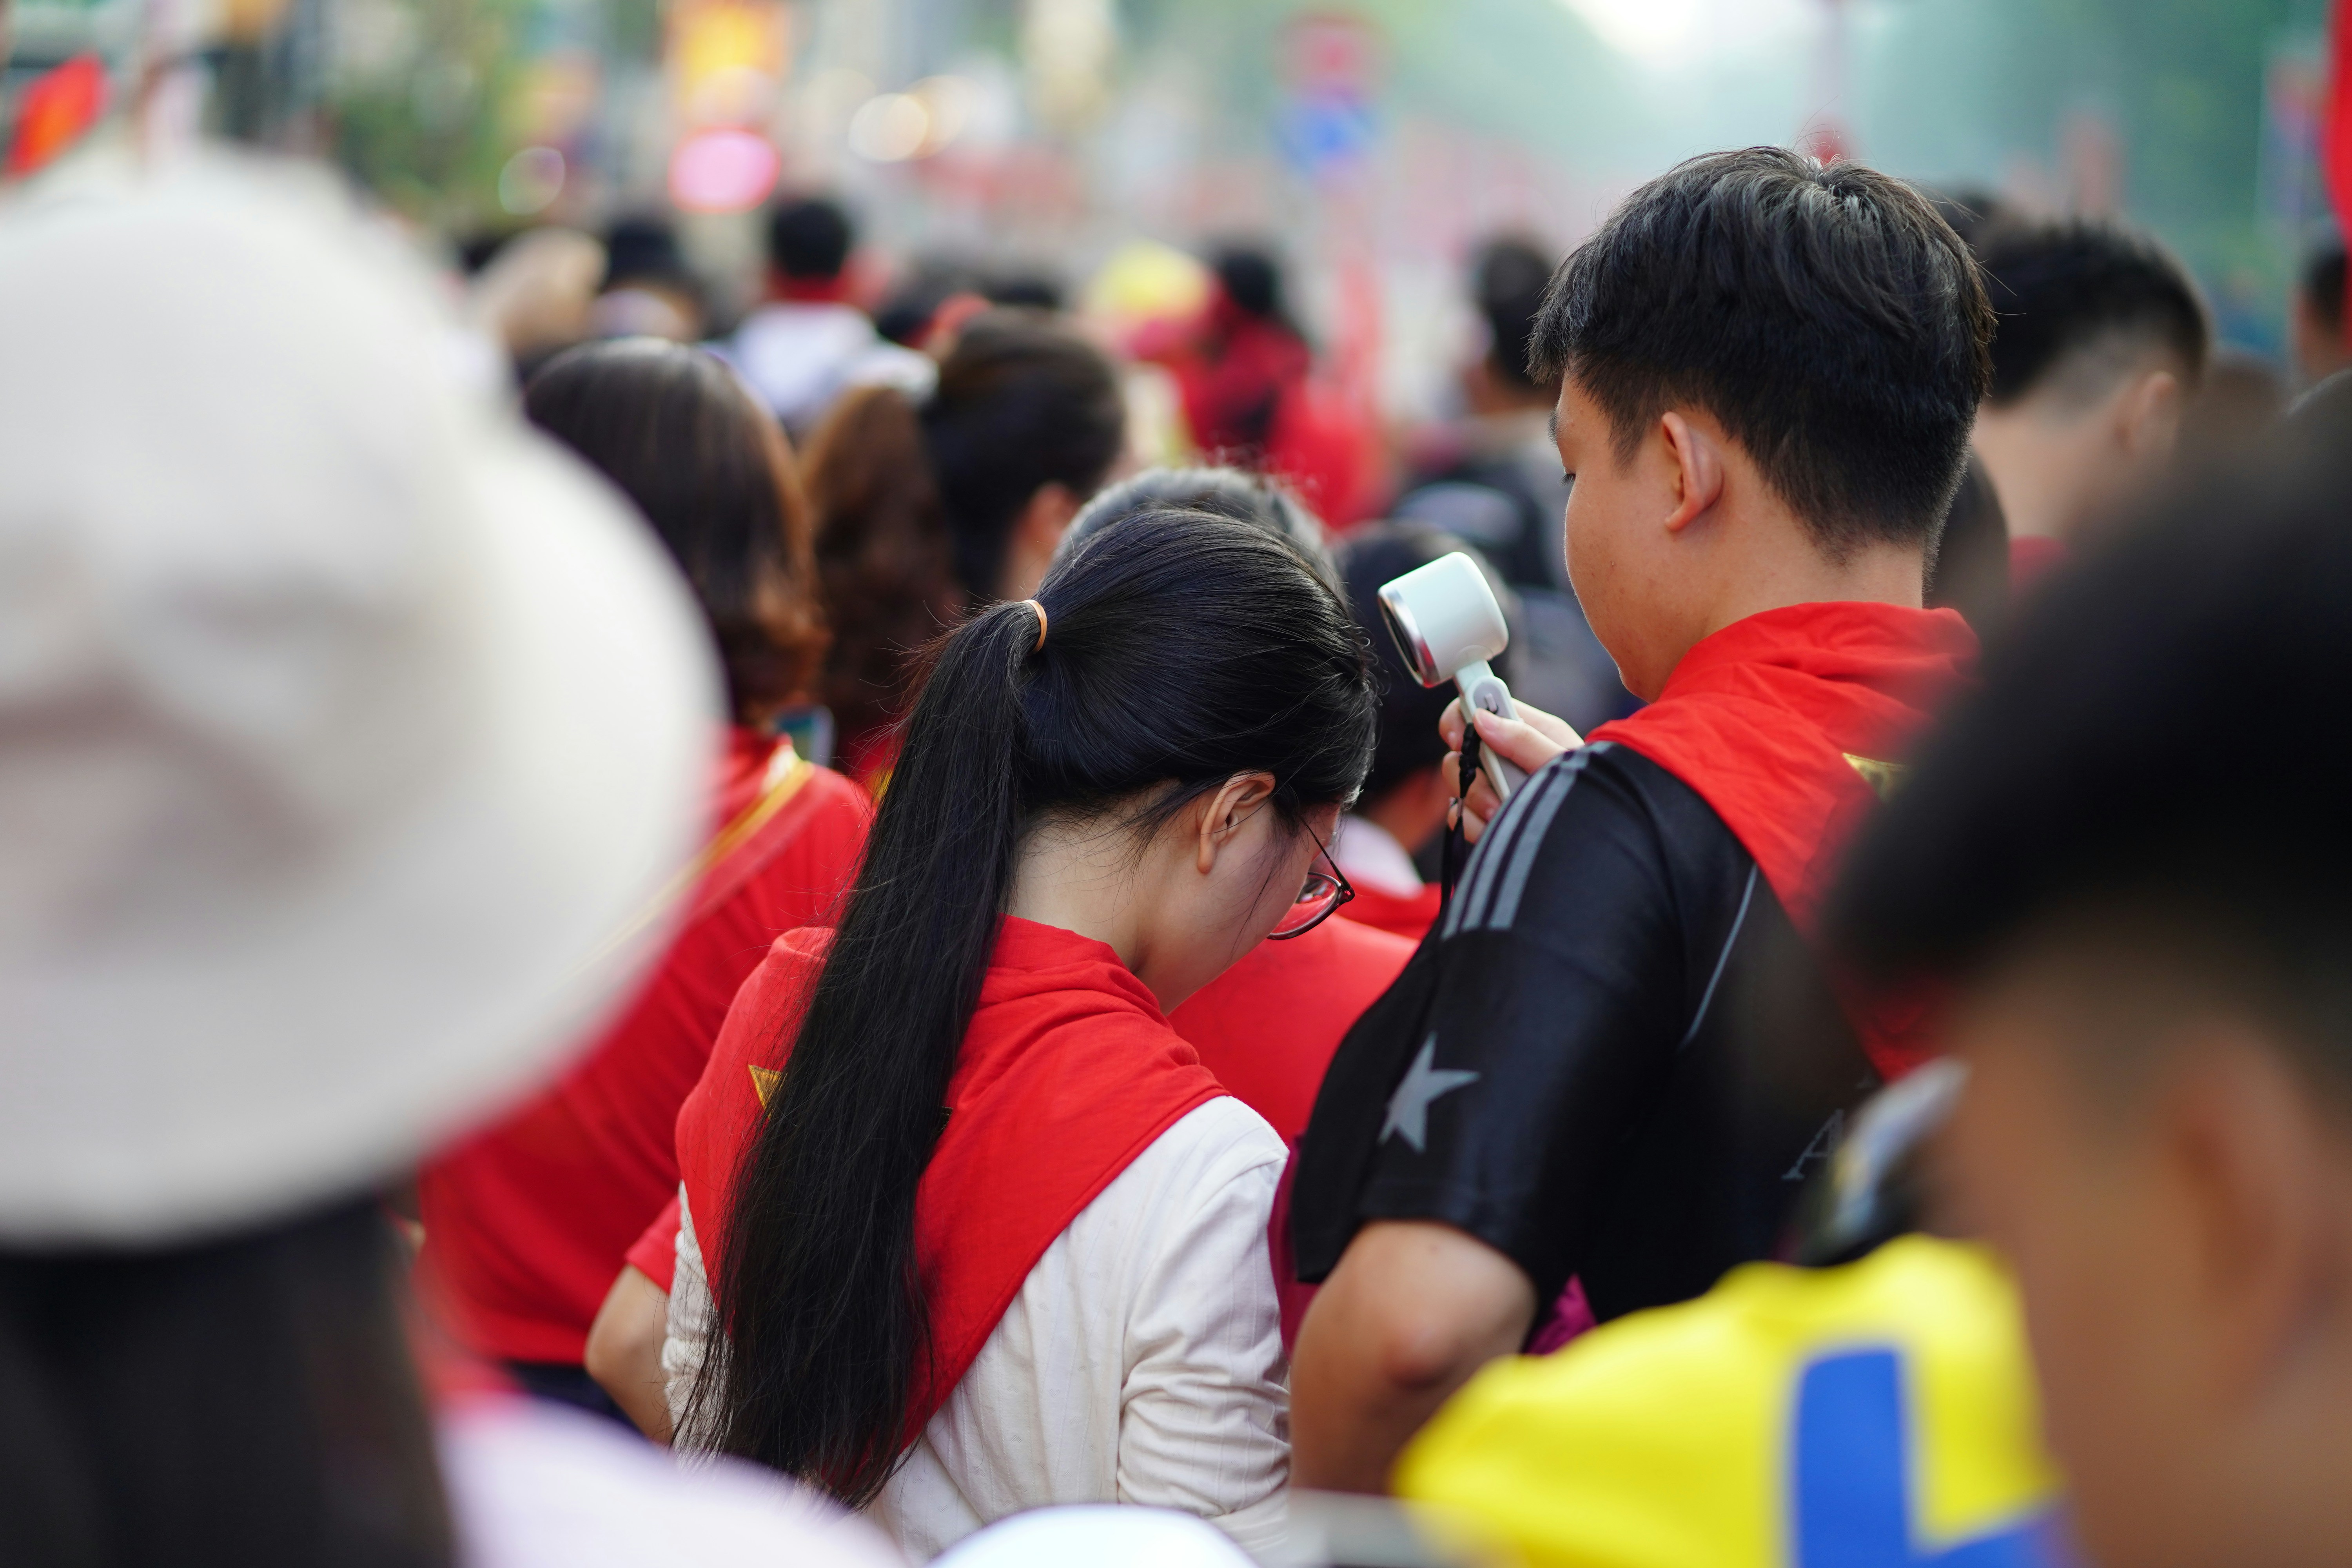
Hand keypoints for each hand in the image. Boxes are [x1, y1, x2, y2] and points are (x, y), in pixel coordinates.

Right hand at [1441, 699, 1581, 844]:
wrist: (1593, 838)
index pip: (1482, 705)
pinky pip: (1460, 815)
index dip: (1463, 714)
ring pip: (1458, 781)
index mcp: (1529, 731)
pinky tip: (1496, 826)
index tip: (1461, 737)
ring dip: (1475, 799)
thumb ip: (1525, 739)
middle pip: (1460, 746)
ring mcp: (1494, 786)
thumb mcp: (1563, 763)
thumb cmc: (1593, 796)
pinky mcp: (1487, 815)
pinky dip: (1473, 823)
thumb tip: (1483, 718)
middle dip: (1468, 767)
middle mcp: (1507, 755)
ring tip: (1502, 812)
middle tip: (1490, 782)